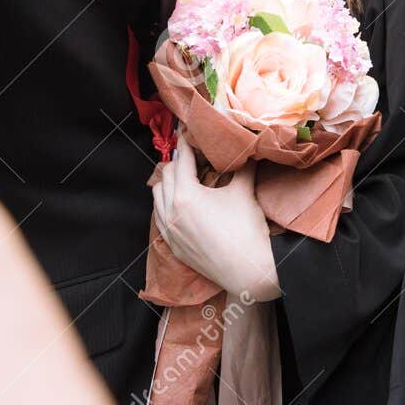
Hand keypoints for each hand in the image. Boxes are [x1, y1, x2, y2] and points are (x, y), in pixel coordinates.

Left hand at [152, 140, 280, 301]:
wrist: (248, 273)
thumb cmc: (246, 231)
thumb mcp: (244, 192)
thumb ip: (242, 167)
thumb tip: (246, 149)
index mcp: (185, 194)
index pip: (181, 159)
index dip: (186, 142)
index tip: (188, 132)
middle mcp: (171, 210)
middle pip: (166, 174)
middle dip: (178, 162)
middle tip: (194, 156)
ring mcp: (169, 230)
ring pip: (157, 196)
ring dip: (169, 183)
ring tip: (185, 177)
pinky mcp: (173, 245)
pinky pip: (159, 217)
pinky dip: (166, 204)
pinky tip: (180, 203)